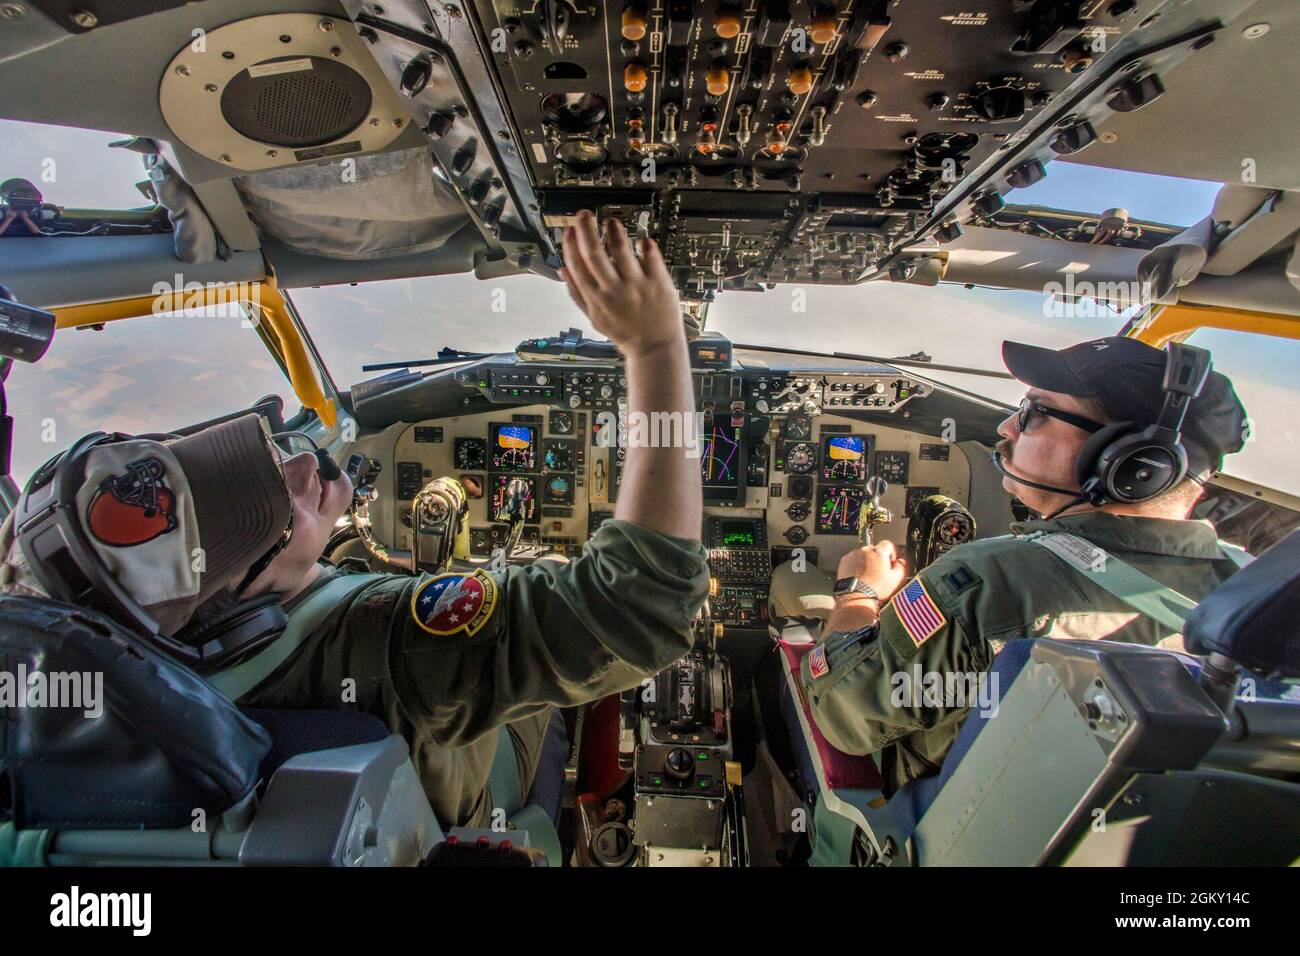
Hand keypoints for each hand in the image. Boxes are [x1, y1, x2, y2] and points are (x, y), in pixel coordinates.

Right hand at [559, 210, 684, 359]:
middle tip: (584, 215)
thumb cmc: (625, 333)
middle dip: (586, 228)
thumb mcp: (595, 317)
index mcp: (596, 298)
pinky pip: (649, 254)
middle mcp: (614, 290)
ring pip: (620, 248)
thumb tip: (562, 271)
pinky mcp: (658, 282)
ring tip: (611, 222)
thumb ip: (577, 294)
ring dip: (613, 230)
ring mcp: (636, 285)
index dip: (570, 244)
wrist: (655, 347)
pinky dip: (643, 243)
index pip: (576, 264)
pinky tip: (639, 240)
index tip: (569, 230)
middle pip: (594, 252)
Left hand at [836, 541, 907, 600]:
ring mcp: (853, 555)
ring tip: (868, 576)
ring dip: (866, 562)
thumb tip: (901, 562)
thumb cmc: (875, 589)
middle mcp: (865, 550)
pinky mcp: (844, 561)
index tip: (891, 562)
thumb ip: (901, 567)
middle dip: (878, 558)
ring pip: (863, 555)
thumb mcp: (896, 579)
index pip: (888, 544)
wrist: (855, 596)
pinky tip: (859, 577)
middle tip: (880, 572)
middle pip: (874, 550)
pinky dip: (856, 566)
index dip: (891, 553)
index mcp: (879, 552)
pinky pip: (852, 560)